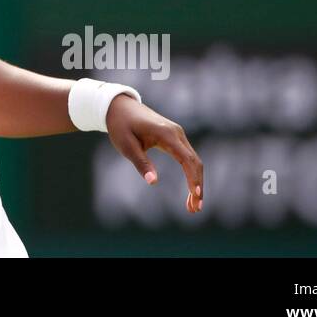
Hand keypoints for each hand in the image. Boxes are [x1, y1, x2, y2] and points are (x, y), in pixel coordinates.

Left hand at [105, 94, 204, 213]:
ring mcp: (177, 134)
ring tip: (192, 206)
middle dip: (197, 186)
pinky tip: (190, 190)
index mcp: (166, 134)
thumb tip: (153, 183)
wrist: (119, 106)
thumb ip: (141, 163)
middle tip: (195, 210)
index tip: (196, 196)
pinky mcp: (175, 138)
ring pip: (193, 161)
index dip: (193, 178)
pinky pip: (187, 158)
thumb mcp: (127, 146)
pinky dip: (191, 174)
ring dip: (196, 183)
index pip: (187, 159)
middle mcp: (176, 133)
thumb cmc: (121, 125)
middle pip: (195, 162)